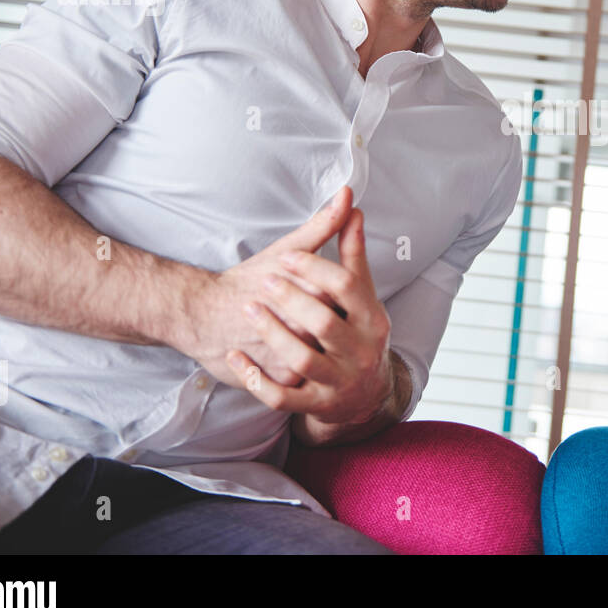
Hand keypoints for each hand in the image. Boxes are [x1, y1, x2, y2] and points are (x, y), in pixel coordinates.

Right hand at [179, 187, 358, 388]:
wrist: (200, 314)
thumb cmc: (248, 280)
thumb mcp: (288, 249)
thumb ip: (324, 224)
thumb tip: (348, 194)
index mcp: (311, 289)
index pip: (345, 295)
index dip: (334, 296)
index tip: (314, 294)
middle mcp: (303, 323)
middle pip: (334, 326)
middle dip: (323, 323)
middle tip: (300, 317)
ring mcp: (292, 353)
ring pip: (321, 355)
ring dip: (311, 348)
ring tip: (295, 337)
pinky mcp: (280, 378)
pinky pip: (302, 378)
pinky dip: (298, 368)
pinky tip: (289, 357)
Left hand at [226, 201, 395, 429]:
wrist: (361, 394)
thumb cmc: (355, 330)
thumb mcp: (358, 295)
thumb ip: (351, 251)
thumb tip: (351, 203)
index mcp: (372, 319)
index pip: (348, 288)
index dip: (317, 270)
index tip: (287, 257)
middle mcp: (360, 352)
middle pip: (324, 324)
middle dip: (292, 300)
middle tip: (265, 281)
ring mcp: (337, 382)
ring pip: (301, 361)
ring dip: (272, 335)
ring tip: (249, 311)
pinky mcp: (314, 404)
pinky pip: (281, 397)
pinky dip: (255, 379)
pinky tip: (235, 358)